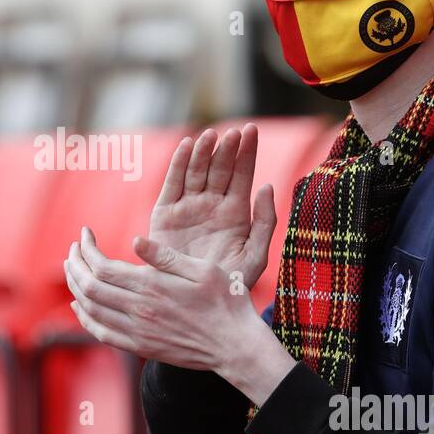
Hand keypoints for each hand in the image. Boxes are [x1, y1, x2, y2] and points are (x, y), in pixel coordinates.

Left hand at [65, 228, 294, 403]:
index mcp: (152, 286)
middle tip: (72, 250)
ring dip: (75, 289)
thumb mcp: (201, 269)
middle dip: (74, 265)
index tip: (84, 234)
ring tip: (71, 271)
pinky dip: (85, 318)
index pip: (102, 267)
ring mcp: (138, 332)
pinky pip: (102, 333)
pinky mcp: (141, 347)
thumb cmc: (225, 301)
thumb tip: (134, 240)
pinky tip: (79, 306)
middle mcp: (139, 310)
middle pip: (89, 287)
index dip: (86, 249)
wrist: (235, 346)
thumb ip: (164, 256)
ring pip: (91, 310)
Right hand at [149, 125, 276, 290]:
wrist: (195, 304)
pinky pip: (172, 184)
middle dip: (227, 149)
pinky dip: (178, 164)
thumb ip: (265, 223)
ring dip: (204, 152)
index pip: (242, 175)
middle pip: (220, 169)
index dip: (246, 152)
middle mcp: (212, 206)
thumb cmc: (229, 286)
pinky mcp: (166, 214)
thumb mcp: (255, 256)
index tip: (250, 129)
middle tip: (233, 132)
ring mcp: (189, 208)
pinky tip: (186, 146)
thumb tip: (267, 187)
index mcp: (236, 213)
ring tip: (212, 135)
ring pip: (197, 171)